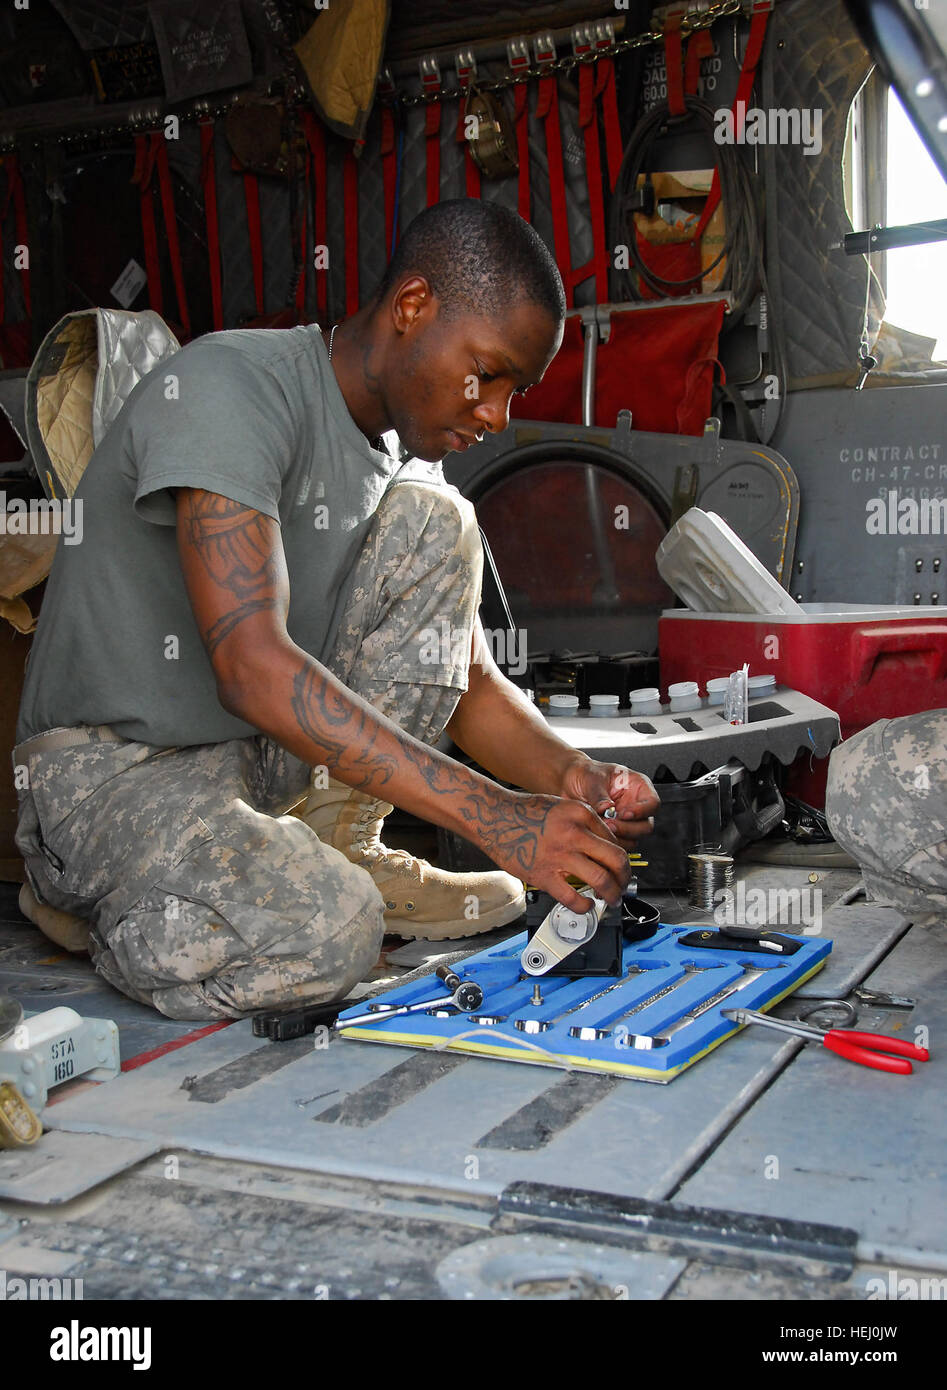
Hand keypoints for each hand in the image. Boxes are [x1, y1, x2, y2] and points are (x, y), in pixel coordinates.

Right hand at [475, 791, 633, 911]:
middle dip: (625, 877)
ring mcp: (559, 855)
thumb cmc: (524, 812)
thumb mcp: (561, 806)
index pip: (615, 840)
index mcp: (580, 814)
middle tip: (623, 885)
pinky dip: (585, 906)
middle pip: (616, 860)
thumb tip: (602, 845)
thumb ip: (583, 823)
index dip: (621, 858)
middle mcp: (574, 834)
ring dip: (612, 894)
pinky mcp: (544, 875)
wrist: (493, 817)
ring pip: (601, 880)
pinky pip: (573, 897)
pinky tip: (586, 904)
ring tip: (611, 899)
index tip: (620, 867)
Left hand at [558, 757, 659, 845]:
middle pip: (646, 825)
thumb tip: (606, 808)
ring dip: (618, 837)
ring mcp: (627, 821)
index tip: (624, 814)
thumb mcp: (592, 778)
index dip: (642, 811)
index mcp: (638, 786)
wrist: (570, 783)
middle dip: (628, 829)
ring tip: (600, 828)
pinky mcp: (616, 832)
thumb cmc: (586, 774)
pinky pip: (620, 844)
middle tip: (609, 825)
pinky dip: (610, 843)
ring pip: (634, 838)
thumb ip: (599, 794)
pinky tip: (597, 834)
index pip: (653, 803)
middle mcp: (635, 805)